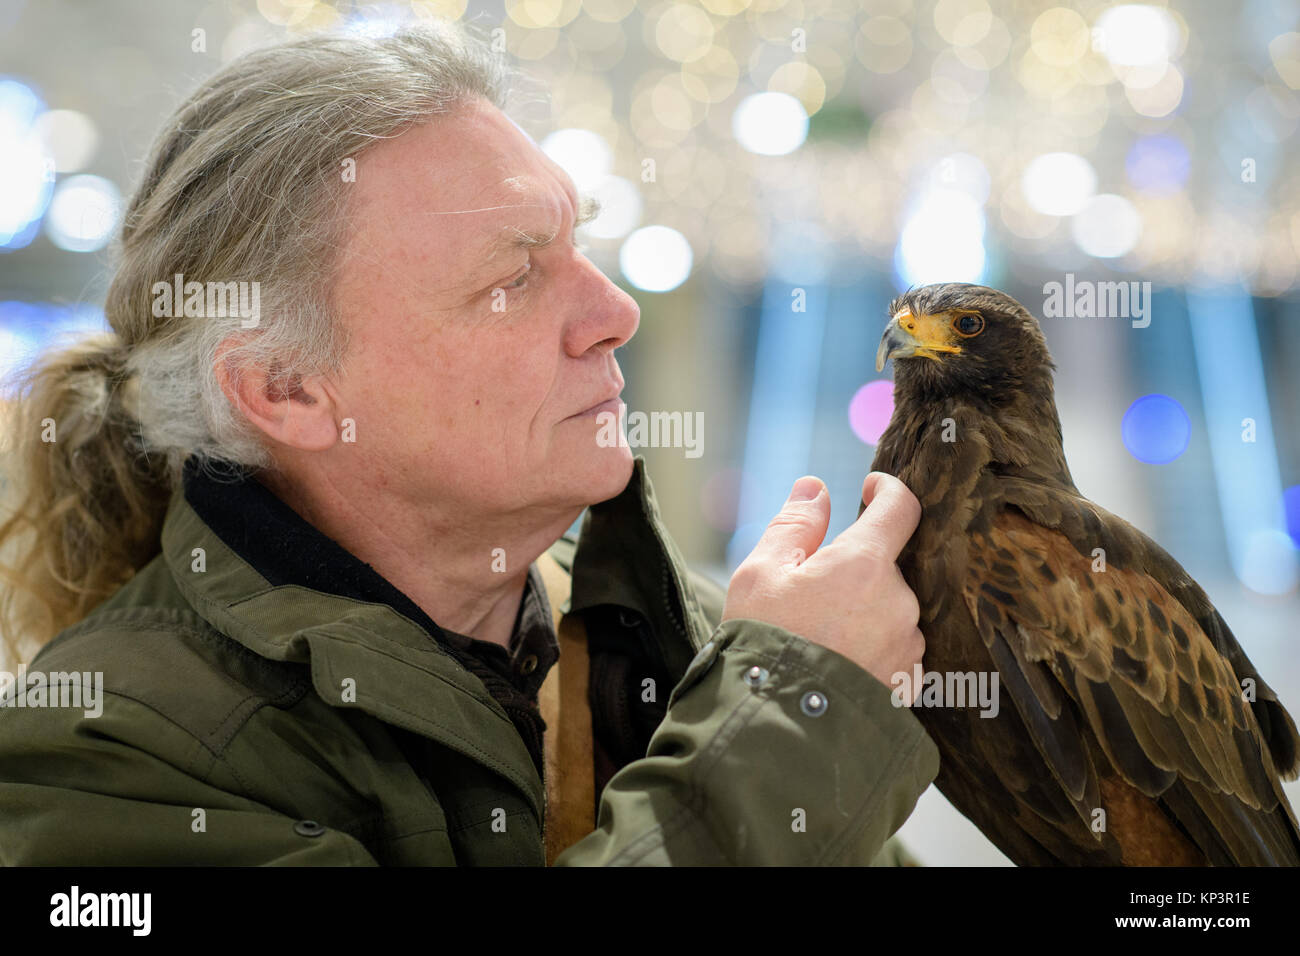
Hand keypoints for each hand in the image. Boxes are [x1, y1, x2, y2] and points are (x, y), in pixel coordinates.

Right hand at [721, 473, 925, 702]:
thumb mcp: (760, 573)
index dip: (886, 490)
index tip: (868, 488)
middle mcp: (899, 602)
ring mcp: (907, 646)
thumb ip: (794, 525)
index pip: (900, 508)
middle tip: (810, 593)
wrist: (773, 730)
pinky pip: (895, 650)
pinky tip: (835, 663)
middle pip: (887, 566)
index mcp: (865, 564)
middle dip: (854, 569)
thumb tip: (815, 488)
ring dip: (864, 611)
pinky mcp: (907, 683)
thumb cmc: (762, 645)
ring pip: (892, 610)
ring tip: (818, 637)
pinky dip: (871, 647)